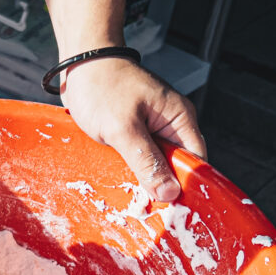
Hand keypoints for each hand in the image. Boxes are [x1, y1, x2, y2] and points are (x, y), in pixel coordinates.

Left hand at [59, 56, 205, 201]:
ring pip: (157, 165)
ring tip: (131, 195)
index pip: (196, 161)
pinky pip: (140, 159)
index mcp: (180, 118)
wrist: (79, 65)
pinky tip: (120, 179)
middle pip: (177, 167)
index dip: (186, 186)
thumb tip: (169, 192)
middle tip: (146, 206)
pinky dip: (131, 170)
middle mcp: (171, 124)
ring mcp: (153, 129)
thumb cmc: (101, 86)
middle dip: (163, 186)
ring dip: (144, 180)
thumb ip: (146, 161)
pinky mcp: (136, 133)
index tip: (172, 209)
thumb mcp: (123, 128)